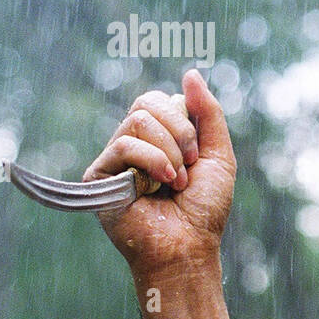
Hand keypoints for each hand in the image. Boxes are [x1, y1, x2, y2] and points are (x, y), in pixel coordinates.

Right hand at [83, 68, 235, 275]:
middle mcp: (135, 144)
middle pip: (148, 102)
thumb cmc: (205, 208)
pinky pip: (124, 144)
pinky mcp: (99, 175)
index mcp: (161, 138)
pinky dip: (151, 161)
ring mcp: (115, 159)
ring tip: (175, 181)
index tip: (196, 155)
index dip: (186, 121)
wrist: (189, 246)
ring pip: (137, 121)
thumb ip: (208, 113)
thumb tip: (191, 72)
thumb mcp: (219, 155)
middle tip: (188, 165)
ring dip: (168, 151)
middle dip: (180, 132)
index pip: (165, 100)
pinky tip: (158, 186)